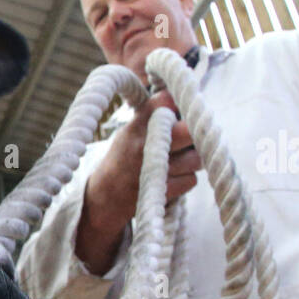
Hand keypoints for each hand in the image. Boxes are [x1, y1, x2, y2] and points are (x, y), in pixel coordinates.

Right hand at [76, 92, 201, 272]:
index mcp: (136, 126)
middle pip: (188, 131)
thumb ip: (154, 115)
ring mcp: (153, 168)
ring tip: (179, 161)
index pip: (166, 101)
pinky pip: (191, 179)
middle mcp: (144, 144)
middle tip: (190, 137)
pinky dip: (186, 179)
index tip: (180, 111)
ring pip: (195, 157)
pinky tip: (172, 178)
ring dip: (192, 160)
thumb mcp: (130, 131)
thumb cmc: (122, 159)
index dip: (180, 103)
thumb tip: (185, 103)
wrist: (103, 197)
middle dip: (195, 133)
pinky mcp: (161, 190)